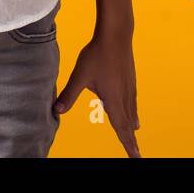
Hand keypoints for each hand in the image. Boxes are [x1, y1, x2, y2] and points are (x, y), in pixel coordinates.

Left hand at [53, 32, 140, 156]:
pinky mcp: (130, 79)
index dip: (127, 144)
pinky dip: (133, 111)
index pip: (121, 128)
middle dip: (131, 140)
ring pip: (131, 112)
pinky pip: (132, 101)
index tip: (136, 157)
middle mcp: (124, 97)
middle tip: (137, 155)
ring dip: (132, 125)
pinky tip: (133, 111)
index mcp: (113, 100)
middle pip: (128, 124)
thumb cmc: (97, 54)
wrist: (116, 34)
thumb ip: (69, 94)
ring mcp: (129, 87)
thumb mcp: (79, 75)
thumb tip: (56, 111)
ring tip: (134, 133)